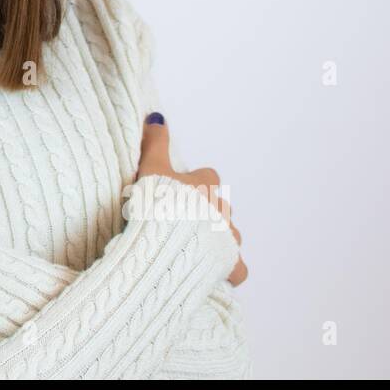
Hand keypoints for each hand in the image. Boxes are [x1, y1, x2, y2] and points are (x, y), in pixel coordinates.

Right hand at [137, 112, 247, 286]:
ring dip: (218, 240)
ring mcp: (229, 239)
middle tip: (183, 223)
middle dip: (208, 213)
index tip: (180, 191)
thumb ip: (155, 142)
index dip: (195, 183)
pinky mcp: (231, 266)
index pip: (208, 177)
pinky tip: (218, 273)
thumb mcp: (150, 168)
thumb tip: (157, 116)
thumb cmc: (158, 205)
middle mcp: (222, 210)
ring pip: (231, 236)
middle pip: (221, 207)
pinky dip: (230, 271)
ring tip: (197, 249)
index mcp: (205, 186)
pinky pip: (238, 269)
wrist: (166, 244)